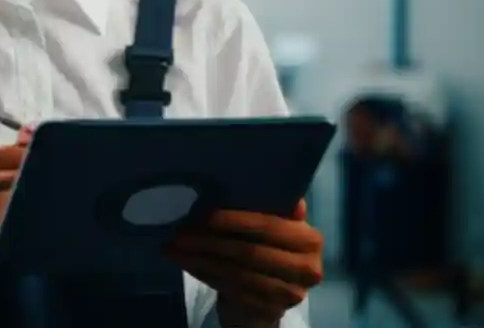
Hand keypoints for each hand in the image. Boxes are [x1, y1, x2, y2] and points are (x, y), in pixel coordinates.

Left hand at [164, 199, 322, 327]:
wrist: (268, 297)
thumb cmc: (265, 249)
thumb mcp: (271, 226)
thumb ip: (269, 205)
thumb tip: (254, 173)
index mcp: (310, 239)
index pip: (268, 226)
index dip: (234, 220)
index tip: (202, 214)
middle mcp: (308, 269)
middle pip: (249, 252)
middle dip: (209, 241)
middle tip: (178, 233)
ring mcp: (291, 294)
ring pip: (237, 273)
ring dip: (201, 259)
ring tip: (174, 247)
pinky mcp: (272, 311)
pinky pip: (232, 291)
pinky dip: (205, 275)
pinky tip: (186, 264)